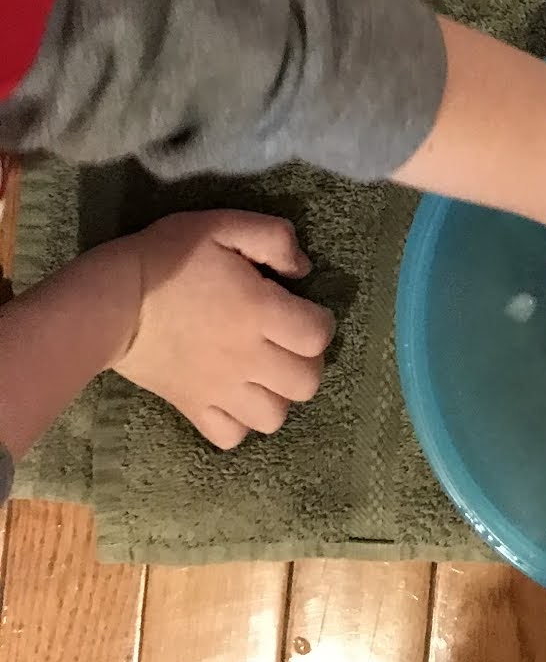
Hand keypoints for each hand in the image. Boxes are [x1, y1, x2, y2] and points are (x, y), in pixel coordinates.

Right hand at [109, 211, 335, 449]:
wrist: (111, 301)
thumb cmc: (170, 256)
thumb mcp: (225, 224)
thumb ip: (274, 239)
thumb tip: (303, 269)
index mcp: (259, 312)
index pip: (318, 336)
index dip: (319, 323)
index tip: (299, 310)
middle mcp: (247, 358)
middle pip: (307, 383)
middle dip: (306, 362)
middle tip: (284, 342)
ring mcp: (219, 389)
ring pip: (274, 418)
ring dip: (276, 395)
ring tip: (261, 371)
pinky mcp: (192, 407)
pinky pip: (231, 436)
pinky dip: (239, 422)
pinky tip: (232, 395)